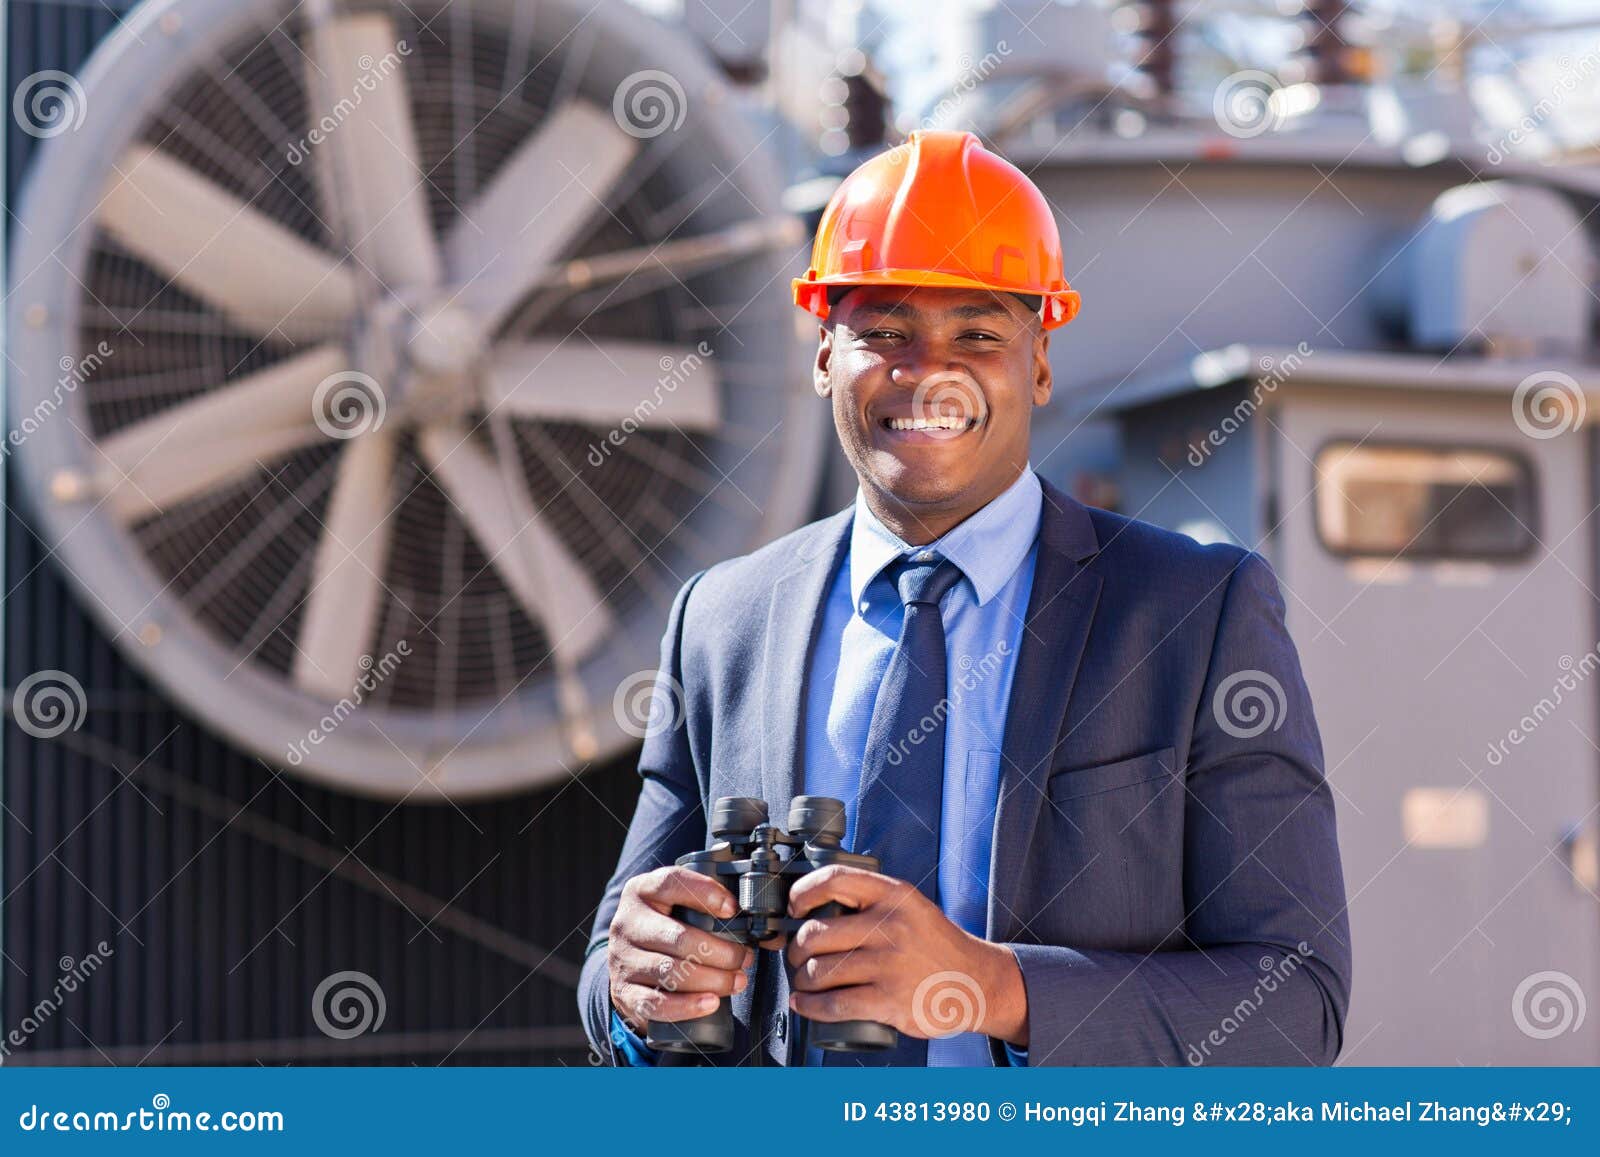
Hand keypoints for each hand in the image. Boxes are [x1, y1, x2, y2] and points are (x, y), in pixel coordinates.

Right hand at [608, 866, 753, 1030]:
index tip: (733, 908)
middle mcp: (627, 923)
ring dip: (712, 980)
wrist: (627, 964)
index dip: (705, 893)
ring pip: (670, 972)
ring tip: (735, 981)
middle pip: (678, 937)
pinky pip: (656, 1003)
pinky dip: (687, 1006)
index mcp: (642, 891)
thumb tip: (766, 933)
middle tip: (742, 958)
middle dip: (720, 952)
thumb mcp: (675, 907)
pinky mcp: (624, 992)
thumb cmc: (664, 931)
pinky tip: (711, 1002)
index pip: (671, 882)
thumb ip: (708, 908)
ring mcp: (623, 959)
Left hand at [785, 865, 1028, 1046]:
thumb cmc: (937, 945)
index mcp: (894, 896)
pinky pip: (834, 1004)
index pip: (834, 880)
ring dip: (801, 980)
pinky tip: (804, 1005)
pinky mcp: (889, 1000)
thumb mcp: (912, 907)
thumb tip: (819, 904)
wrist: (976, 981)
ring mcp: (889, 965)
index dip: (803, 892)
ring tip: (803, 982)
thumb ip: (874, 901)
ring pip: (820, 971)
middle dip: (796, 949)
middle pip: (816, 934)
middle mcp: (890, 926)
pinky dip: (811, 1007)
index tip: (794, 906)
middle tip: (797, 956)